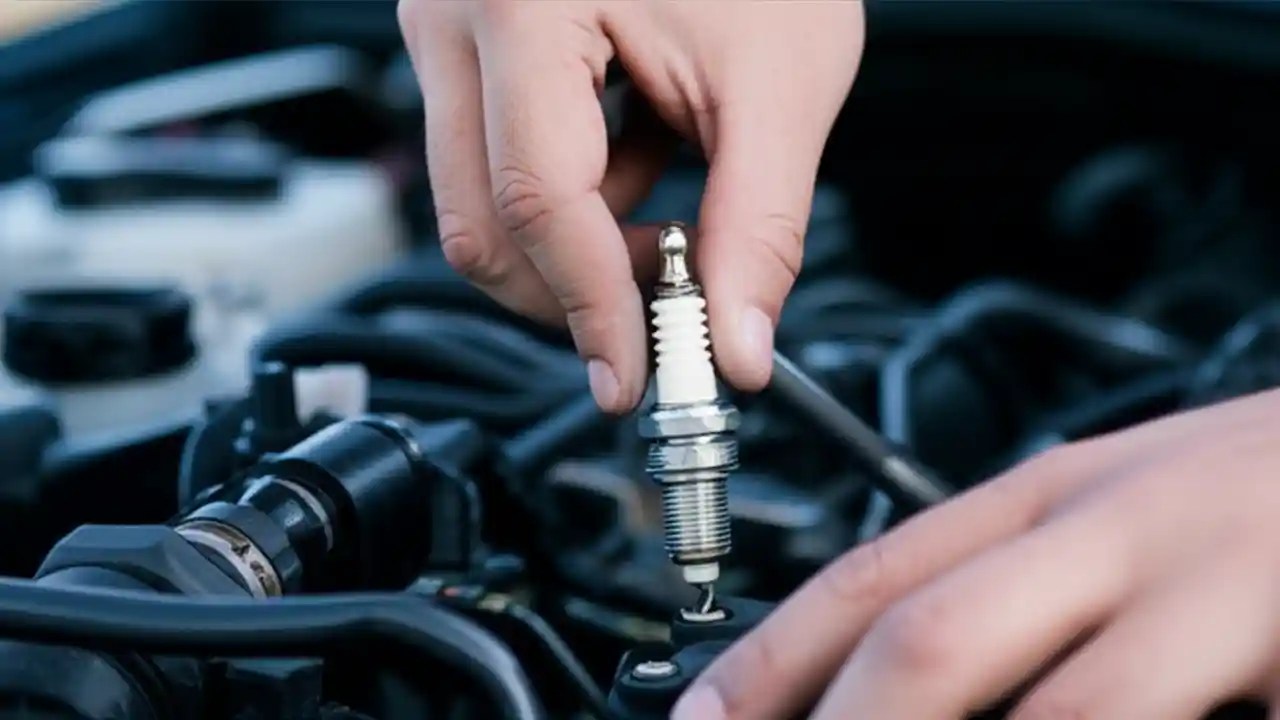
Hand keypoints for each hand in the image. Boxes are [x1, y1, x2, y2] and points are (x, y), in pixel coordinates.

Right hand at [397, 0, 863, 411]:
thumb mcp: (779, 79)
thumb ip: (758, 224)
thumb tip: (735, 344)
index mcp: (526, 3)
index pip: (537, 202)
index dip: (590, 310)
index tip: (633, 375)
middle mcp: (457, 12)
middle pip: (480, 223)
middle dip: (574, 290)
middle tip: (667, 304)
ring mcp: (450, 23)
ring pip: (479, 201)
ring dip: (579, 239)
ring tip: (670, 196)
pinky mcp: (469, 39)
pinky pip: (491, 157)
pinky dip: (571, 190)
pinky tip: (639, 150)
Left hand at [675, 388, 1279, 718]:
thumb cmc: (1246, 507)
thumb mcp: (1107, 520)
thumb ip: (1009, 590)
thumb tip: (887, 680)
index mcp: (1051, 496)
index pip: (874, 574)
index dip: (769, 659)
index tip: (698, 719)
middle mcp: (1117, 532)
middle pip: (934, 637)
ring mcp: (1219, 594)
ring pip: (1065, 715)